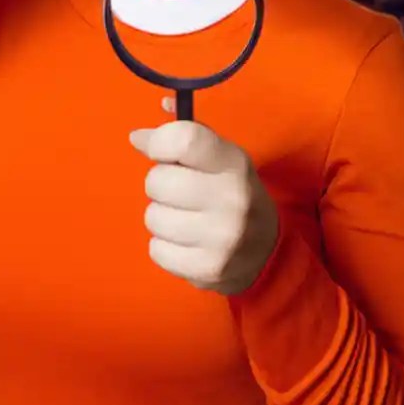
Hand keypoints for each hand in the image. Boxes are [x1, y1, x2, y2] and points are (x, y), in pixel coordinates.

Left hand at [128, 97, 278, 295]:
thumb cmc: (230, 193)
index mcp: (233, 163)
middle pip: (157, 182)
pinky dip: (165, 247)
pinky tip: (187, 242)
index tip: (158, 151)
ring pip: (153, 217)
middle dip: (160, 185)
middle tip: (180, 192)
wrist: (267, 248)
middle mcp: (231, 198)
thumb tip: (137, 137)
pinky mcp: (209, 268)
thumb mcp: (219, 158)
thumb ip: (181, 139)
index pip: (184, 140)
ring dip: (162, 218)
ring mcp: (222, 237)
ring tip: (186, 219)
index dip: (160, 142)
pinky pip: (156, 250)